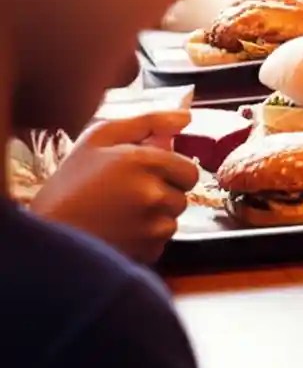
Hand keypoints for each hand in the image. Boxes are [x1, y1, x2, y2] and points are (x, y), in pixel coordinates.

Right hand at [30, 111, 197, 263]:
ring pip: (172, 220)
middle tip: (131, 193)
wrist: (47, 230)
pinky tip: (120, 231)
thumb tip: (186, 116)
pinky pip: (161, 242)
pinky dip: (146, 239)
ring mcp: (152, 226)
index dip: (172, 172)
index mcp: (146, 162)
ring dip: (156, 217)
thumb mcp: (100, 138)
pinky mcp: (146, 251)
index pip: (190, 170)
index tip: (150, 175)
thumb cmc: (71, 181)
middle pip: (182, 196)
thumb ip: (148, 122)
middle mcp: (154, 194)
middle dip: (164, 194)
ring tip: (122, 213)